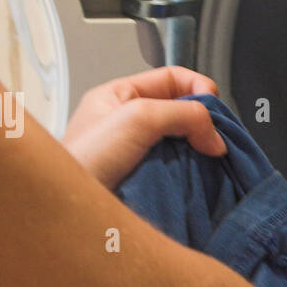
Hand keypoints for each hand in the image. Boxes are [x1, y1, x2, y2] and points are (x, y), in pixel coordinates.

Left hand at [61, 67, 226, 188]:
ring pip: (182, 144)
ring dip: (198, 152)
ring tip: (207, 163)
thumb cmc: (84, 160)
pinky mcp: (145, 181)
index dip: (199, 88)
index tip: (216, 110)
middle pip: (181, 112)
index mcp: (119, 96)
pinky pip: (177, 171)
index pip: (172, 79)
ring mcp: (137, 154)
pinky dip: (191, 174)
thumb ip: (181, 113)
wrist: (70, 207)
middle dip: (203, 124)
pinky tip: (197, 180)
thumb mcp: (137, 118)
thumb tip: (215, 134)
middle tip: (214, 141)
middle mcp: (129, 123)